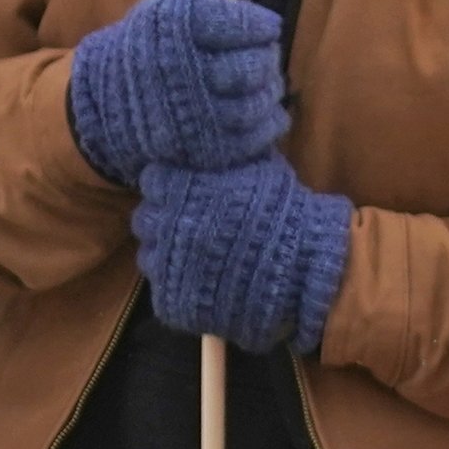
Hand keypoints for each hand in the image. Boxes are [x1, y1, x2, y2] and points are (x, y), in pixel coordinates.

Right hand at [70, 0, 285, 185]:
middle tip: (266, 53)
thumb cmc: (150, 45)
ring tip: (264, 81)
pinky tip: (265, 111)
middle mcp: (181, 70)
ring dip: (269, 90)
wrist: (108, 101)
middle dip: (266, 57)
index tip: (268, 25)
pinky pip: (252, 136)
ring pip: (254, 102)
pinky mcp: (201, 147)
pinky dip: (268, 123)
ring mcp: (191, 114)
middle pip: (248, 65)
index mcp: (173, 26)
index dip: (259, 23)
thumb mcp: (168, 7)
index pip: (234, 21)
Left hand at [133, 152, 351, 355]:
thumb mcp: (251, 168)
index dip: (170, 187)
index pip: (153, 181)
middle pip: (145, 220)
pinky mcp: (176, 303)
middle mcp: (166, 225)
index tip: (187, 193)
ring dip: (168, 255)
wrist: (303, 266)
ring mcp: (169, 267)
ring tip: (196, 259)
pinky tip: (202, 284)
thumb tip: (210, 145)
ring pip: (150, 257)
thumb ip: (220, 161)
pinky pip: (164, 293)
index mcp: (180, 188)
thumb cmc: (281, 212)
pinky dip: (179, 288)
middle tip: (189, 227)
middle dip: (164, 220)